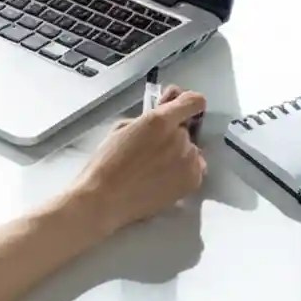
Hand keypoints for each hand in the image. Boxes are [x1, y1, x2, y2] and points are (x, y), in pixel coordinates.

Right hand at [73, 88, 207, 234]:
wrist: (105, 199)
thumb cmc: (106, 162)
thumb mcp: (121, 128)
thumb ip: (147, 118)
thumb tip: (164, 109)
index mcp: (160, 121)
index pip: (193, 101)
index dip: (187, 103)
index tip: (179, 110)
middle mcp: (179, 138)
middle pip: (185, 130)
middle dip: (172, 135)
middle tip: (151, 149)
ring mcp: (189, 161)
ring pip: (191, 150)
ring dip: (178, 154)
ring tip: (154, 168)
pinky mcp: (192, 182)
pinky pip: (195, 168)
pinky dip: (183, 171)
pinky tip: (163, 178)